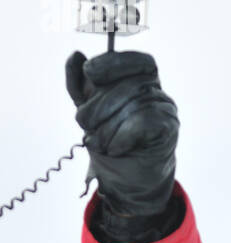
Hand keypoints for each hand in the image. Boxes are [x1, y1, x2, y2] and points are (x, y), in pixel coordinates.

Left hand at [65, 50, 178, 217]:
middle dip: (96, 109)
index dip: (111, 62)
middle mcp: (155, 92)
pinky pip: (142, 120)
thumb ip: (80, 87)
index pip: (133, 61)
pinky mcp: (168, 129)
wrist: (126, 186)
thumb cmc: (110, 146)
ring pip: (132, 103)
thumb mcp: (89, 115)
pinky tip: (116, 149)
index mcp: (138, 82)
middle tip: (89, 129)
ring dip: (106, 130)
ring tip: (103, 144)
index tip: (90, 71)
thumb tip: (74, 56)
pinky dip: (121, 137)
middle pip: (124, 85)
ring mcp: (165, 109)